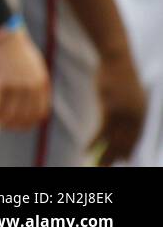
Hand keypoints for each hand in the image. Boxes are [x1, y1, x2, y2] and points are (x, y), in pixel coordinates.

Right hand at [0, 24, 49, 129]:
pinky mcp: (0, 84)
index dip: (29, 123)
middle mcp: (31, 88)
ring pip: (10, 116)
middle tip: (2, 124)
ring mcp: (16, 87)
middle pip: (25, 117)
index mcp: (41, 83)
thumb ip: (34, 83)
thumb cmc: (13, 49)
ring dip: (0, 121)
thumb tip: (31, 101)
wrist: (1, 33)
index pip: (40, 113)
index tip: (18, 124)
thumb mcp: (33, 66)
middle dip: (13, 125)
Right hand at [94, 50, 144, 164]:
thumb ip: (126, 109)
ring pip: (113, 141)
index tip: (122, 161)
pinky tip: (86, 149)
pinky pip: (101, 132)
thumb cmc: (118, 74)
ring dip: (104, 156)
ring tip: (97, 166)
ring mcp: (124, 114)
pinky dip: (93, 142)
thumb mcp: (126, 94)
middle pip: (125, 143)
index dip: (128, 151)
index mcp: (142, 114)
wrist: (116, 58)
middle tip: (105, 168)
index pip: (135, 139)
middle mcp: (136, 117)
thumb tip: (120, 122)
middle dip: (115, 158)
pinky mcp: (110, 109)